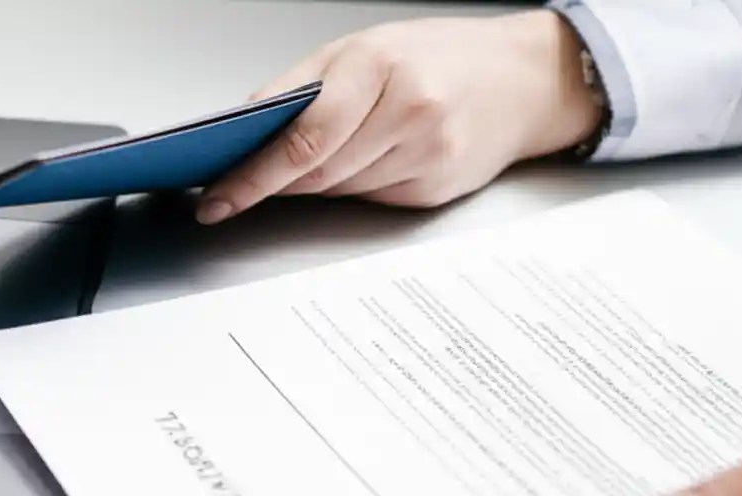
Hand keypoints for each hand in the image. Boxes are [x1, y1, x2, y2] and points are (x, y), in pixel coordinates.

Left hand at [197, 10, 601, 223]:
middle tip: (248, 181)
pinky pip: (370, 199)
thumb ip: (299, 89)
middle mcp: (408, 111)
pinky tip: (372, 158)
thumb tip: (242, 131)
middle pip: (317, 173)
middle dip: (279, 181)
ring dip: (319, 181)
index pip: (301, 140)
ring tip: (335, 148)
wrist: (522, 78)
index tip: (218, 201)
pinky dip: (355, 186)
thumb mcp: (361, 49)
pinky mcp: (436, 188)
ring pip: (340, 191)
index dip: (253, 177)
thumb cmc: (436, 56)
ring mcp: (427, 154)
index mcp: (378, 66)